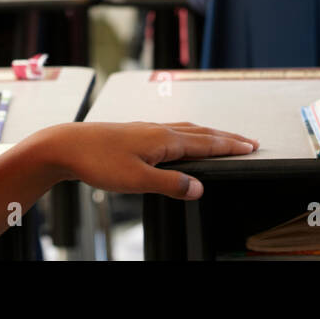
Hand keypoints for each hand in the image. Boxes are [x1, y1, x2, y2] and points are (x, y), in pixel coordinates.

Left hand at [35, 121, 258, 199]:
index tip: (251, 146)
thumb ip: (171, 185)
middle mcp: (160, 130)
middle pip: (202, 133)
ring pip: (188, 129)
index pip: (206, 143)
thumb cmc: (99, 161)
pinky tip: (183, 139)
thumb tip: (199, 189)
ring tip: (224, 138)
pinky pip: (174, 130)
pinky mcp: (138, 133)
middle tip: (249, 141)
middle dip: (226, 138)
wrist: (68, 145)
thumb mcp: (137, 180)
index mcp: (165, 139)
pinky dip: (190, 134)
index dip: (230, 146)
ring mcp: (148, 129)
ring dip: (210, 134)